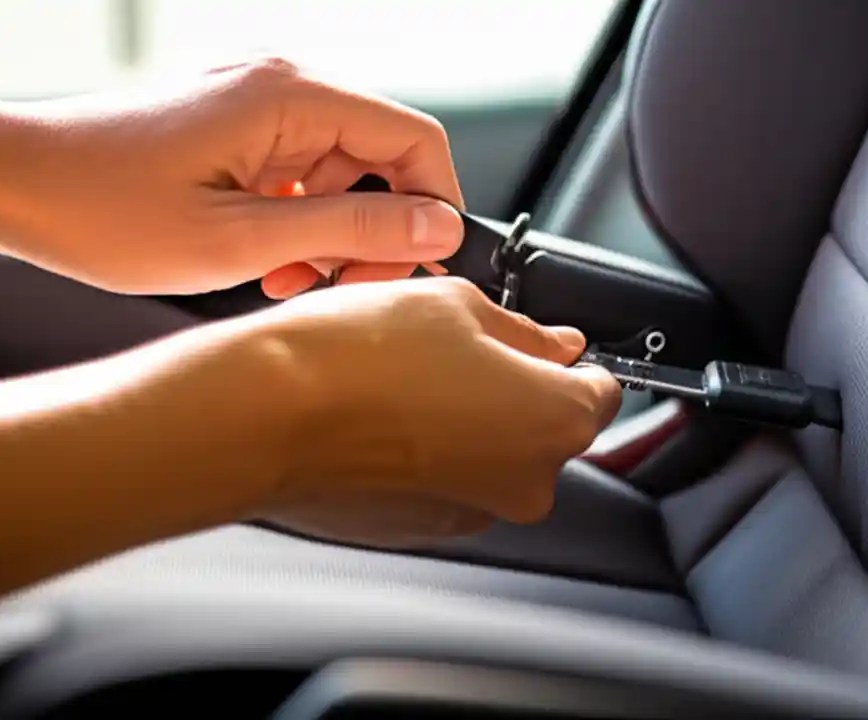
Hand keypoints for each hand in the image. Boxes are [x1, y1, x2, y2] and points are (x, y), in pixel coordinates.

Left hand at [0, 58, 462, 295]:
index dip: (431, 207)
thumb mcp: (243, 238)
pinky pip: (300, 173)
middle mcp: (280, 87)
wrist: (15, 185)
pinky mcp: (236, 125)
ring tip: (286, 279)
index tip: (417, 264)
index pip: (414, 139)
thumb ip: (351, 229)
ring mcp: (256, 104)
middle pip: (382, 158)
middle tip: (341, 286)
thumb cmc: (103, 208)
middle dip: (375, 231)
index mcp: (290, 98)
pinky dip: (297, 222)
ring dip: (331, 235)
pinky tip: (266, 259)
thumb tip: (436, 227)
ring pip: (342, 173)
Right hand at [250, 277, 621, 547]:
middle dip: (518, 388)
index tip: (540, 342)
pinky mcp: (425, 529)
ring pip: (496, 455)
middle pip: (549, 427)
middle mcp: (528, 482)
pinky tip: (388, 417)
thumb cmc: (358, 356)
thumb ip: (528, 332)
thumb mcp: (461, 306)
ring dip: (472, 421)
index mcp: (557, 420)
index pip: (602, 388)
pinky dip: (433, 453)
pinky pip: (451, 481)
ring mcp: (476, 513)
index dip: (571, 360)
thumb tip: (558, 345)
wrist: (265, 416)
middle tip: (459, 348)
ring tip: (411, 379)